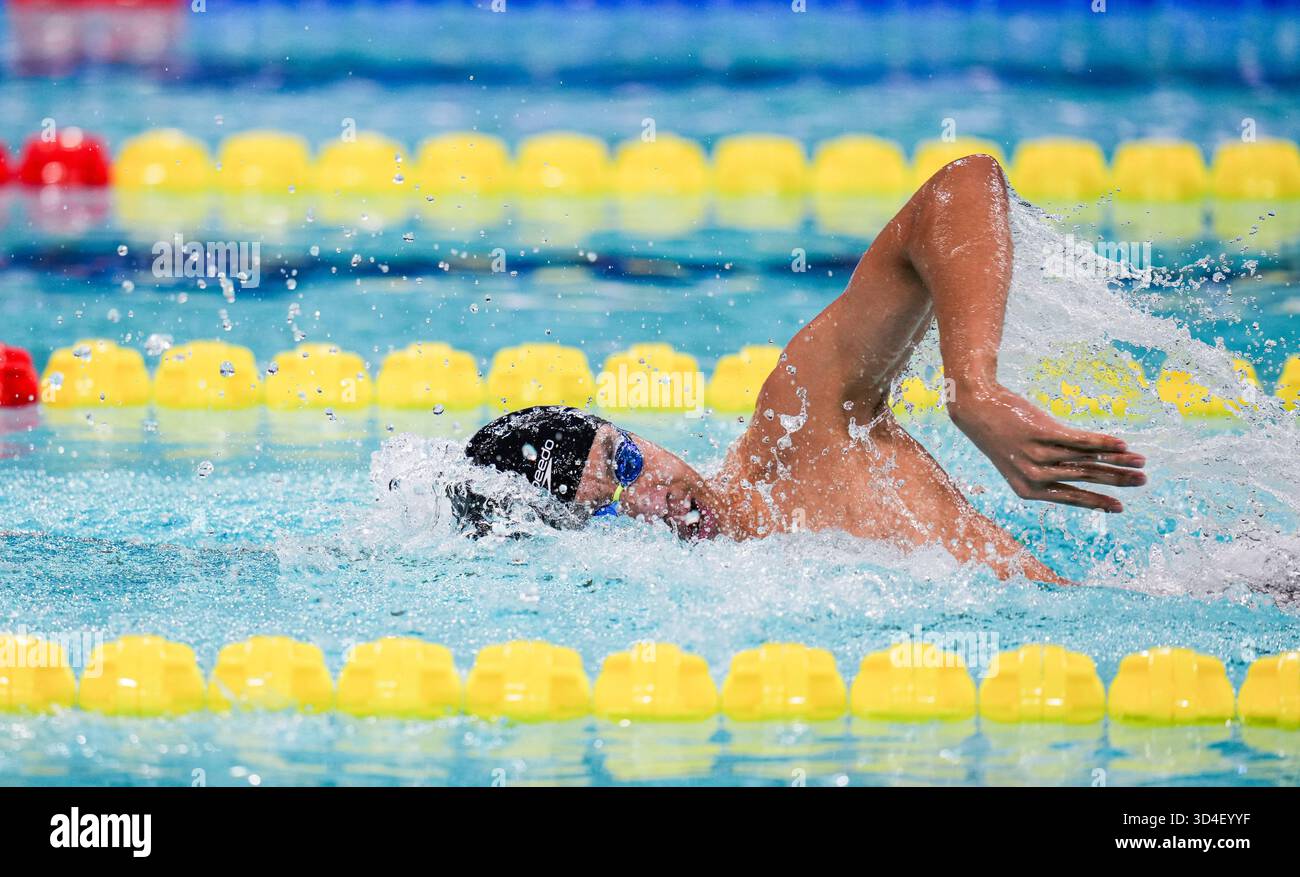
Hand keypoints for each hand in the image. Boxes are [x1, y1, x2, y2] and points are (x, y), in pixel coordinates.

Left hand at [948, 383, 1145, 511]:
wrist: (977, 409)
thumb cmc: (1003, 436)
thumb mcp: (1022, 460)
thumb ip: (1050, 470)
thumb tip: (1087, 473)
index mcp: (1027, 490)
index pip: (1071, 498)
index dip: (1098, 502)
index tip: (1120, 508)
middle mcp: (1033, 476)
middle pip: (1084, 479)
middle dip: (1117, 481)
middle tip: (1143, 482)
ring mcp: (1036, 454)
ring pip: (1086, 460)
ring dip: (1118, 460)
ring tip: (1140, 461)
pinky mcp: (1040, 433)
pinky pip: (1078, 440)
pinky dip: (1102, 442)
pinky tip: (1122, 443)